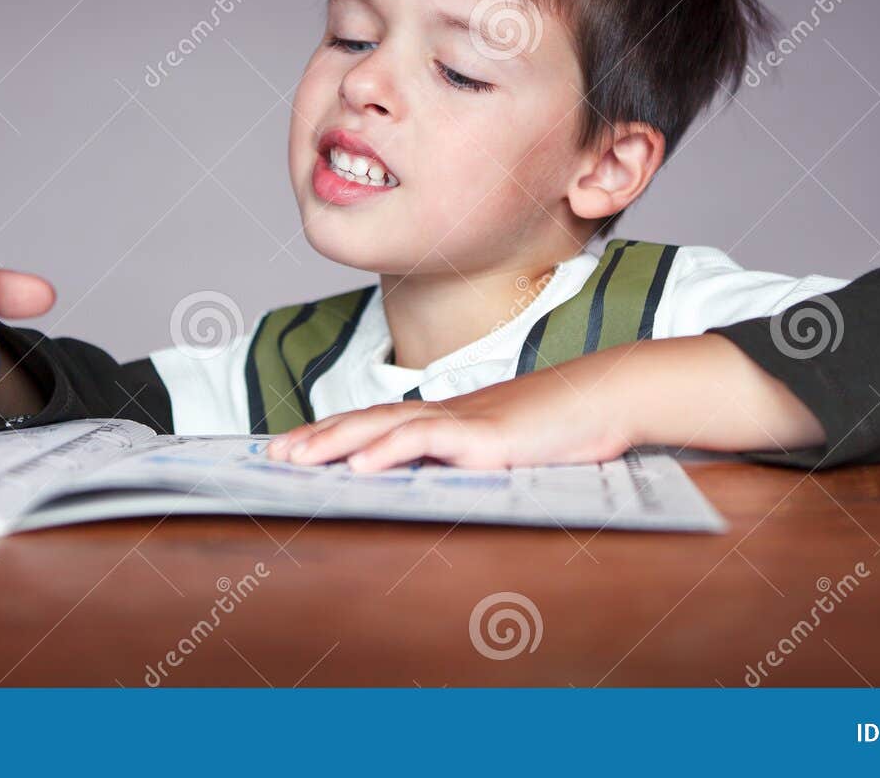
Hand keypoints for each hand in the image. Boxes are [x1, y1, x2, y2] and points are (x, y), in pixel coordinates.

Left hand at [262, 362, 632, 471]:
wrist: (607, 398)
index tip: (294, 446)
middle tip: (272, 454)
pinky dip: (389, 452)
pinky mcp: (484, 437)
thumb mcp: (508, 448)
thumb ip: (473, 459)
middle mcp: (446, 414)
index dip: (333, 432)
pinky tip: (359, 465)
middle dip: (317, 438)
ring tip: (296, 459)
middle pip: (367, 421)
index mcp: (448, 418)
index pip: (377, 423)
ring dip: (335, 442)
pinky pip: (427, 441)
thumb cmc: (564, 426)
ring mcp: (464, 422)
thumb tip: (441, 480)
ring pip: (384, 428)